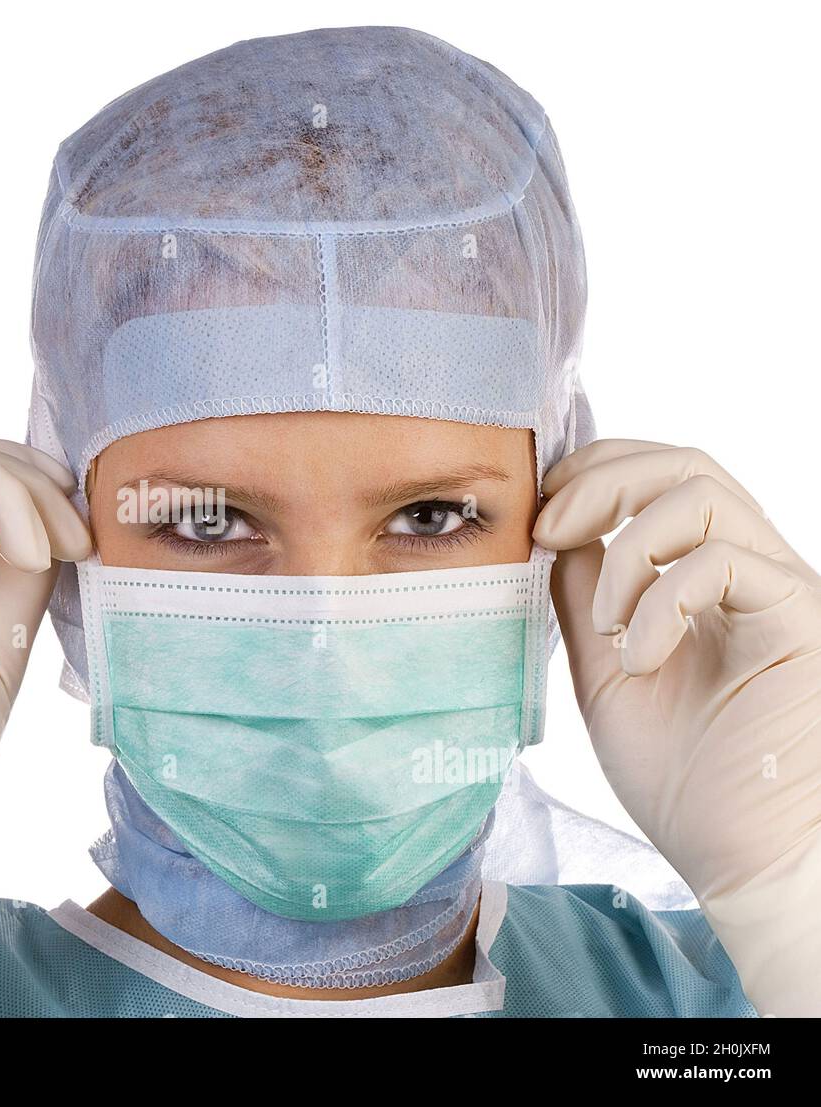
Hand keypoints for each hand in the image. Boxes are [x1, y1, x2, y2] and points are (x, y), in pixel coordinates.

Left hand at [534, 439, 820, 1014]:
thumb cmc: (685, 780)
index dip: (590, 472)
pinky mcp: (798, 620)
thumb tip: (560, 540)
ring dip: (629, 546)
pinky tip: (643, 659)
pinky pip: (725, 561)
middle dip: (599, 480)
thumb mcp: (605, 677)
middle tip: (548, 531)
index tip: (536, 515)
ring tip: (606, 623)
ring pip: (704, 492)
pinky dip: (662, 601)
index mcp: (700, 579)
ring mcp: (776, 590)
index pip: (654, 478)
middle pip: (682, 463)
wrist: (743, 859)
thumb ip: (585, 604)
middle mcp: (746, 571)